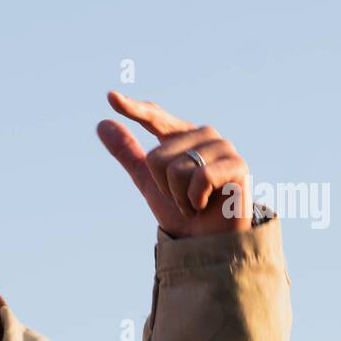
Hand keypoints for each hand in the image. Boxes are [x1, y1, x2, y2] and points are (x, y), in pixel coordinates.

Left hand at [96, 91, 251, 238]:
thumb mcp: (148, 181)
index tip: (111, 98)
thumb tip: (102, 124)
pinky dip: (195, 200)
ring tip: (195, 202)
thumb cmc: (180, 210)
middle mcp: (203, 135)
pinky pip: (199, 178)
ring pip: (176, 169)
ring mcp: (223, 147)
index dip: (134, 109)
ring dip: (179, 197)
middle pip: (156, 157)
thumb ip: (128, 153)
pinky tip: (206, 204)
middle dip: (163, 187)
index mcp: (182, 136)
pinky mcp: (238, 165)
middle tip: (181, 198)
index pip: (155, 118)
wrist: (205, 242)